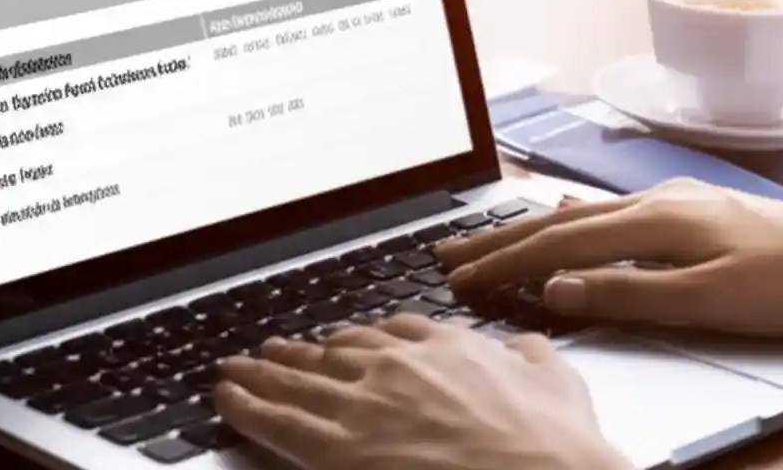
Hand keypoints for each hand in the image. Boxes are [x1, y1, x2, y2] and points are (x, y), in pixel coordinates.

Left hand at [215, 316, 629, 469]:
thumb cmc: (551, 443)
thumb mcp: (557, 380)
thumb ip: (532, 357)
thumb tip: (526, 345)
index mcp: (448, 346)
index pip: (393, 332)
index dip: (364, 338)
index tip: (348, 340)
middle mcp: (398, 365)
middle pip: (337, 350)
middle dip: (305, 352)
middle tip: (277, 350)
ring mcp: (364, 403)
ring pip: (300, 380)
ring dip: (264, 371)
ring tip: (238, 366)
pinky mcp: (337, 449)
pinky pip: (277, 421)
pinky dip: (245, 405)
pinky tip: (226, 396)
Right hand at [438, 178, 782, 336]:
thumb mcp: (707, 301)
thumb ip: (628, 294)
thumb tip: (554, 288)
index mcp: (653, 222)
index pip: (558, 243)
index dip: (504, 262)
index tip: (458, 281)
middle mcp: (655, 200)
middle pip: (560, 221)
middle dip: (501, 239)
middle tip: (447, 254)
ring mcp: (675, 200)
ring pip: (584, 213)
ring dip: (533, 229)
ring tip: (493, 238)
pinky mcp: (693, 209)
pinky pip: (614, 210)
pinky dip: (576, 219)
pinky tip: (573, 213)